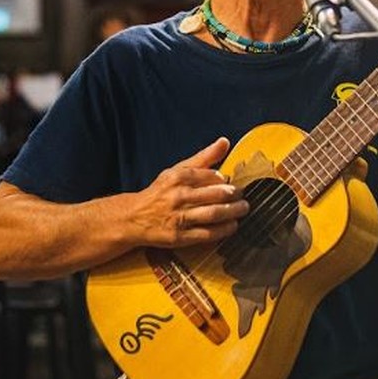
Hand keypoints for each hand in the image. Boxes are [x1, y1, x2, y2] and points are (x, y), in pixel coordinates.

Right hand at [129, 137, 248, 247]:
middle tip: (242, 196)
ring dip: (233, 212)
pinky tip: (232, 226)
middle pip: (216, 194)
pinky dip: (223, 230)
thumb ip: (203, 157)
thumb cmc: (161, 192)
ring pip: (213, 214)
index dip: (225, 180)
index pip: (211, 176)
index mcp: (179, 177)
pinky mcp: (179, 237)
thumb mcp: (178, 170)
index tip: (232, 183)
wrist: (134, 217)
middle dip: (234, 195)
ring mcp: (179, 217)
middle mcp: (179, 196)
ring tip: (243, 209)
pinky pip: (207, 234)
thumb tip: (225, 141)